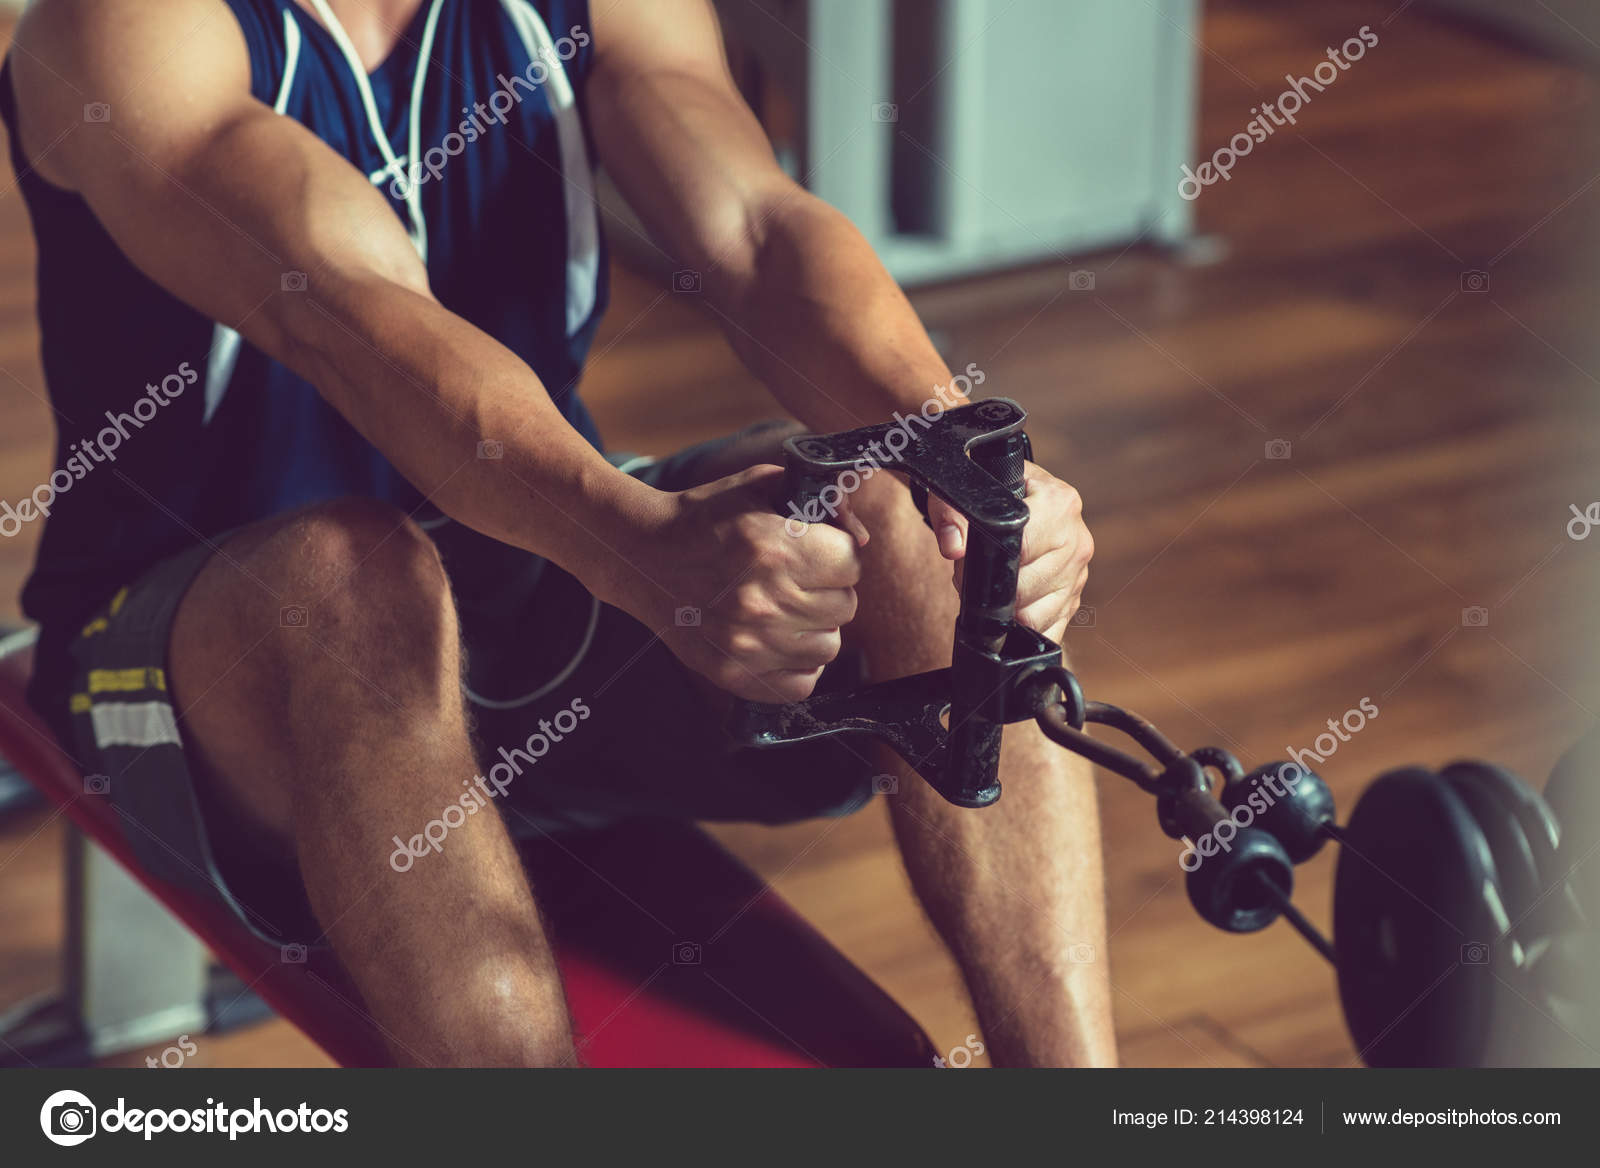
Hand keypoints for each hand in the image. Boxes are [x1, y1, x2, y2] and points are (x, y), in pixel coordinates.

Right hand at [632, 464, 865, 702]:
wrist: (641, 555)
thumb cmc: (703, 518)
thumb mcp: (759, 487)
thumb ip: (819, 501)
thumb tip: (861, 536)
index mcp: (774, 548)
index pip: (851, 564)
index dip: (837, 554)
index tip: (817, 551)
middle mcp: (764, 600)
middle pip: (845, 606)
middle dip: (827, 588)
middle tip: (797, 578)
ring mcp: (748, 643)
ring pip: (830, 647)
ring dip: (815, 627)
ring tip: (786, 608)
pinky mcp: (734, 673)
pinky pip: (802, 683)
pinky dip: (798, 664)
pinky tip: (779, 639)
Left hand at [926, 462, 1092, 643]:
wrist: (1019, 498)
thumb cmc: (992, 493)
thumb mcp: (962, 491)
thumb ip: (950, 515)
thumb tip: (953, 547)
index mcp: (1058, 503)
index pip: (1023, 549)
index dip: (987, 563)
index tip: (968, 560)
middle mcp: (1076, 538)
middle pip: (1026, 588)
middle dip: (992, 589)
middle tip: (973, 573)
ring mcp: (1079, 572)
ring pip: (1034, 616)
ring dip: (1005, 610)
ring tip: (993, 585)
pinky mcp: (1074, 598)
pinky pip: (1048, 630)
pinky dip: (1022, 626)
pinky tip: (1009, 605)